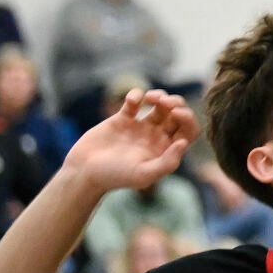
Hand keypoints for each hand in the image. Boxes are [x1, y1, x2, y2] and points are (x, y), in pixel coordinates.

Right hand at [63, 89, 196, 194]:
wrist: (83, 172)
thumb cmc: (114, 177)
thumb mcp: (143, 174)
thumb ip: (167, 162)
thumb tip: (185, 143)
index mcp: (166, 150)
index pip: (189, 130)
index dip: (188, 119)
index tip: (176, 114)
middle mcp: (157, 137)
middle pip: (178, 113)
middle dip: (177, 103)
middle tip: (165, 103)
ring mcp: (140, 127)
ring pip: (160, 105)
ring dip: (161, 96)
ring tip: (152, 98)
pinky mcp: (123, 119)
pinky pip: (135, 102)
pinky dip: (137, 95)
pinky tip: (133, 100)